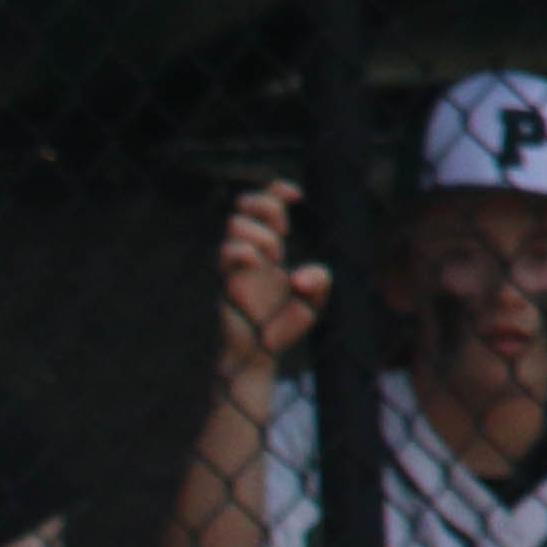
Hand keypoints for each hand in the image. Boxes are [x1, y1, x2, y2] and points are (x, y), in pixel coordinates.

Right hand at [216, 180, 327, 367]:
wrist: (259, 356)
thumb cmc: (283, 328)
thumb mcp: (314, 302)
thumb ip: (320, 282)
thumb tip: (298, 275)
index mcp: (270, 249)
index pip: (266, 203)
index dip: (277, 190)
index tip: (296, 197)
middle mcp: (250, 252)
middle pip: (245, 203)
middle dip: (266, 206)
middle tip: (284, 232)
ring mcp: (235, 266)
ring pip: (235, 223)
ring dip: (261, 233)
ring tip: (273, 256)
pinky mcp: (226, 282)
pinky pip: (227, 253)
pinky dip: (245, 251)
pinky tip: (259, 263)